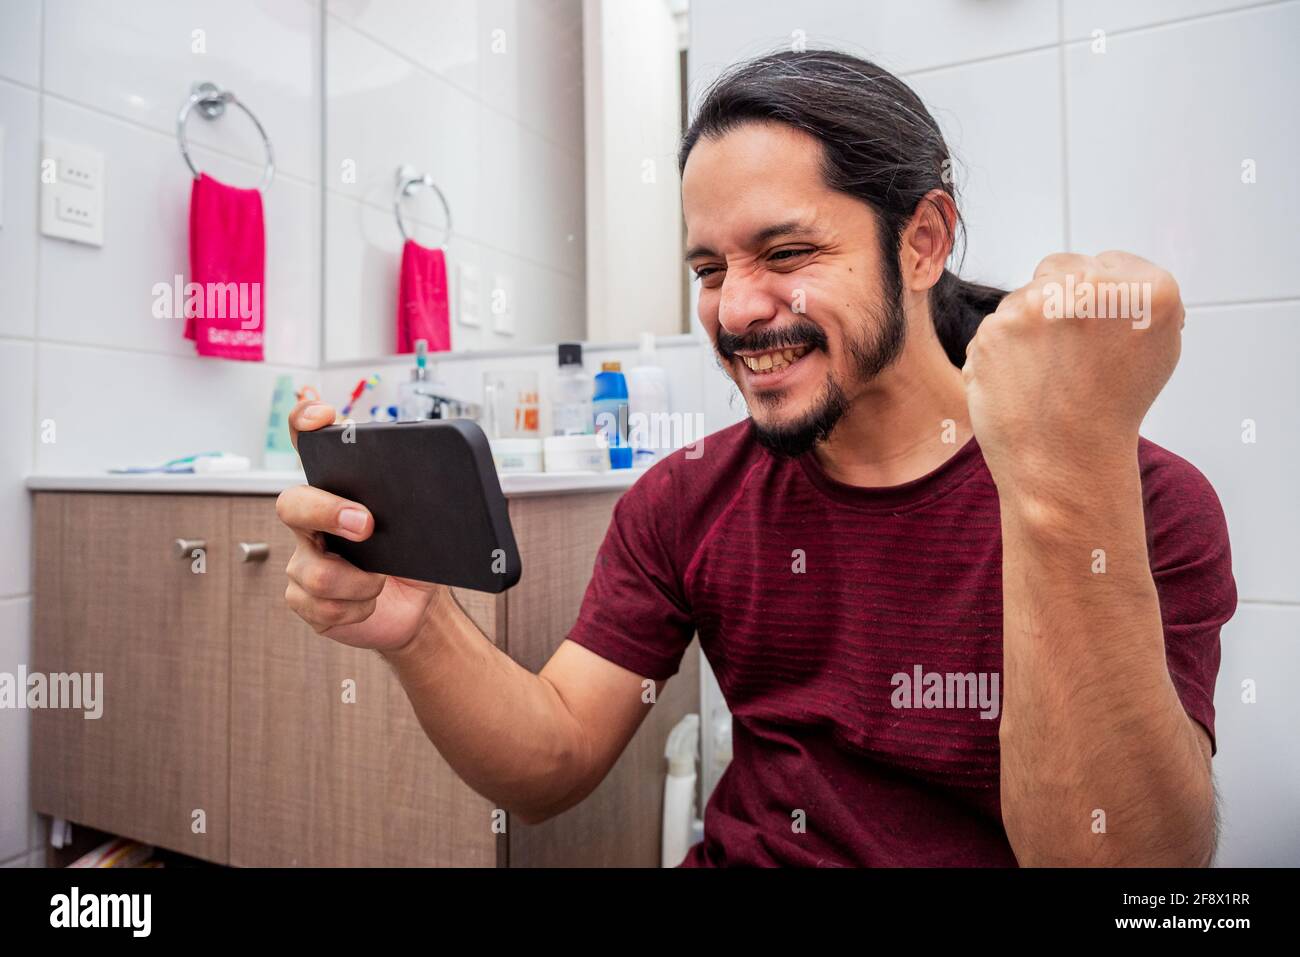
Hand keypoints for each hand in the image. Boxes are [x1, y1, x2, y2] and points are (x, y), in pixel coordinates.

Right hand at [276, 399, 444, 650]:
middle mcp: (312, 522)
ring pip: (313, 571)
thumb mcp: (430, 521)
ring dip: (358, 582)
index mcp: (339, 490)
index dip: (304, 422)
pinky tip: (371, 604)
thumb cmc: (417, 556)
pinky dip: (357, 608)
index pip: (309, 444)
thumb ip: (428, 495)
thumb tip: (447, 485)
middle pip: (292, 504)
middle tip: (367, 524)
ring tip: (382, 582)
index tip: (323, 415)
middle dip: (327, 511)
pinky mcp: (306, 600)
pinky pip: (321, 606)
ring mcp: (304, 561)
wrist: (420, 607)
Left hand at [962, 251, 1183, 500]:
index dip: (1098, 300)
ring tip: (1047, 378)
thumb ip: (1135, 298)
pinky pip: (994, 328)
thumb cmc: (1111, 412)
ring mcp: (1038, 307)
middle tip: (1068, 358)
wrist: (1066, 465)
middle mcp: (1093, 288)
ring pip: (1022, 300)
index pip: (1106, 262)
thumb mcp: (1157, 348)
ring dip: (1028, 330)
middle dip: (1059, 305)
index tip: (1098, 336)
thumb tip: (1108, 273)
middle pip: (1059, 270)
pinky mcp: (994, 330)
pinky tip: (1020, 384)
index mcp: (1149, 291)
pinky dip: (1001, 353)